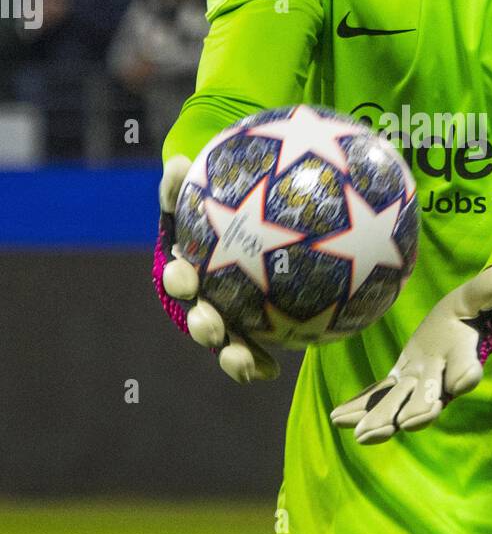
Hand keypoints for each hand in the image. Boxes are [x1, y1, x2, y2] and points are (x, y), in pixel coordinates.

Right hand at [154, 153, 279, 382]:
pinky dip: (259, 362)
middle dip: (200, 324)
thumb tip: (176, 162)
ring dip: (229, 353)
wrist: (262, 219)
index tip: (184, 278)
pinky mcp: (251, 330)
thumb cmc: (235, 199)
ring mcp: (227, 314)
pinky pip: (255, 348)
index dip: (177, 278)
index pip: (178, 272)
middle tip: (211, 327)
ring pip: (224, 339)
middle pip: (195, 312)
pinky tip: (274, 371)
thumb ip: (195, 180)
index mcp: (191, 263)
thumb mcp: (218, 183)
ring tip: (242, 362)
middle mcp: (204, 294)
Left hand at [330, 262, 491, 444]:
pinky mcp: (398, 382)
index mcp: (463, 357)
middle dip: (419, 412)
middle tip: (407, 424)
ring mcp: (417, 384)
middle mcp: (441, 379)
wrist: (455, 328)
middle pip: (430, 398)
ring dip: (383, 420)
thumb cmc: (467, 311)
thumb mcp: (475, 297)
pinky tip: (337, 418)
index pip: (467, 368)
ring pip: (400, 405)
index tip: (465, 381)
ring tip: (363, 436)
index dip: (466, 373)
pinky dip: (359, 407)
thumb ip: (489, 289)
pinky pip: (378, 397)